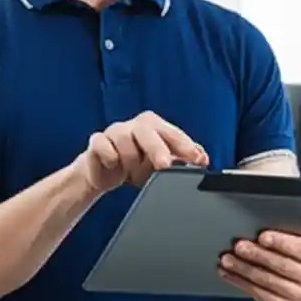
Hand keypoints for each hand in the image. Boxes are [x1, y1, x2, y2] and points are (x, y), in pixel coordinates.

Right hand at [76, 111, 208, 191]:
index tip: (197, 160)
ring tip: (132, 173)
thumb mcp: (161, 164)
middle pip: (147, 131)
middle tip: (164, 165)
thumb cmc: (134, 166)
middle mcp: (135, 126)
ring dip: (131, 162)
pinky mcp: (96, 141)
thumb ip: (183, 158)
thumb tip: (203, 157)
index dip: (185, 146)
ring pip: (124, 140)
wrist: (103, 175)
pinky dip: (110, 158)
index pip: (172, 133)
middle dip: (157, 148)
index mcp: (154, 127)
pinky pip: (103, 146)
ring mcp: (114, 131)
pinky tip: (113, 166)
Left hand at [218, 231, 300, 300]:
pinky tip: (228, 273)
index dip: (282, 243)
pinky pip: (262, 296)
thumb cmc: (287, 248)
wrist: (287, 270)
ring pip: (271, 282)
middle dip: (258, 255)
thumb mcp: (290, 237)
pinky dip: (242, 283)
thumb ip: (281, 232)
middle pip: (285, 267)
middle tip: (238, 246)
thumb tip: (256, 227)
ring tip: (227, 259)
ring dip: (245, 269)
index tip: (262, 236)